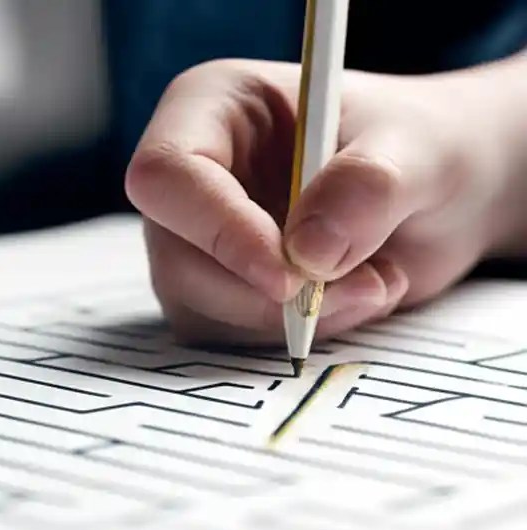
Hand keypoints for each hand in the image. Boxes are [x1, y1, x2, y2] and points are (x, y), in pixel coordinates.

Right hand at [125, 57, 524, 344]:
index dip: (215, 227)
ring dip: (291, 317)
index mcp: (211, 108)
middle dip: (265, 292)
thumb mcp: (420, 148)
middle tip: (363, 286)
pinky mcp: (216, 290)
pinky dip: (299, 332)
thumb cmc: (424, 146)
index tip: (288, 275)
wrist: (445, 191)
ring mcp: (195, 237)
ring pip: (198, 305)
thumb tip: (309, 251)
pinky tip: (354, 297)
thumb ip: (369, 186)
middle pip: (176, 254)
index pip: (168, 173)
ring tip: (376, 282)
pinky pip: (228, 336)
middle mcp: (190, 174)